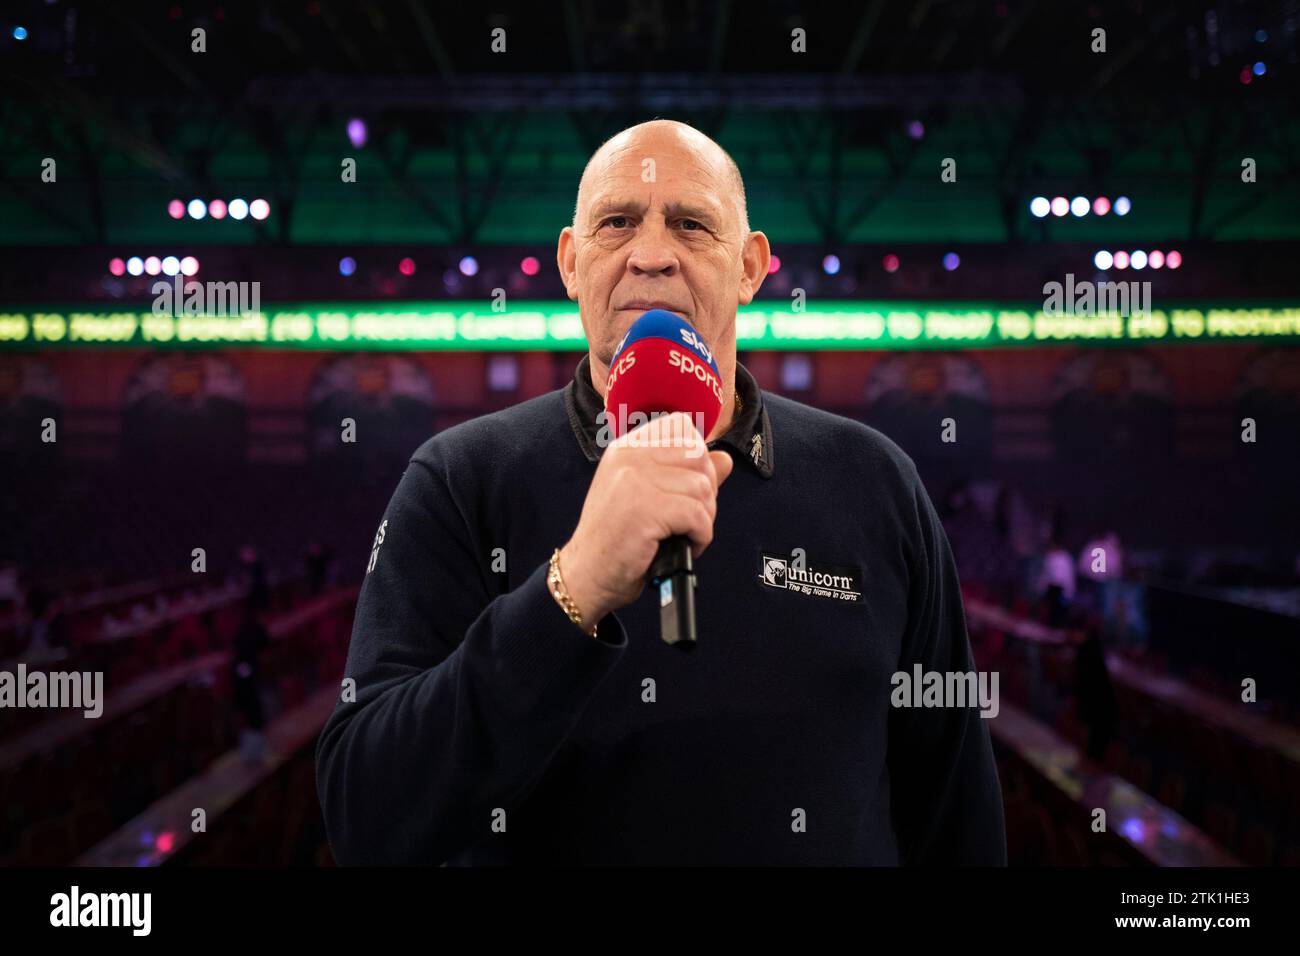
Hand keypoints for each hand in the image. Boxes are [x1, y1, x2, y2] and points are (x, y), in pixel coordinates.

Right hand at [558, 411, 734, 625]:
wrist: (588, 574)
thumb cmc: (618, 540)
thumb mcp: (649, 497)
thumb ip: (686, 474)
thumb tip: (725, 459)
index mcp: (627, 448)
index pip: (682, 427)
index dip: (697, 458)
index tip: (685, 488)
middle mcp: (628, 457)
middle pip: (699, 457)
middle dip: (706, 492)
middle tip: (687, 519)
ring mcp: (634, 480)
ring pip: (702, 488)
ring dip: (704, 519)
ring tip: (681, 534)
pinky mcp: (644, 508)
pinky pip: (698, 515)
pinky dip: (700, 537)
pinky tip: (683, 546)